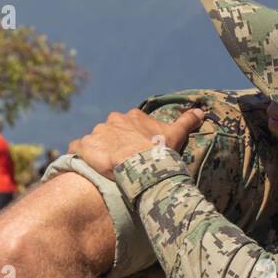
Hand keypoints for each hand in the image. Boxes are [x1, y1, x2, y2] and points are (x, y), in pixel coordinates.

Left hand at [68, 107, 205, 178]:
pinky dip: (79, 154)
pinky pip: (77, 147)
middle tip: (122, 160)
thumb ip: (187, 121)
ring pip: (95, 140)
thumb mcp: (176, 135)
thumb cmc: (159, 150)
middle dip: (115, 143)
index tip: (136, 149)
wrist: (140, 165)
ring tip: (105, 167)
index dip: (133, 137)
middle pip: (111, 131)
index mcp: (132, 116)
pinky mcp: (84, 146)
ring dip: (99, 150)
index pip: (129, 123)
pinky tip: (83, 165)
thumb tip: (200, 111)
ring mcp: (97, 132)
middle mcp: (113, 120)